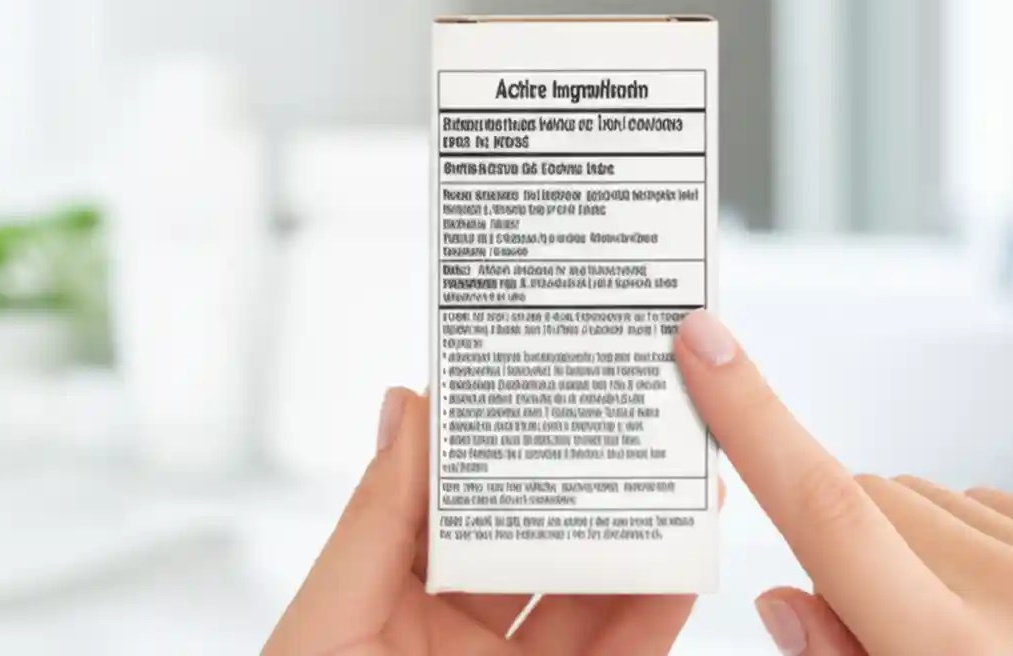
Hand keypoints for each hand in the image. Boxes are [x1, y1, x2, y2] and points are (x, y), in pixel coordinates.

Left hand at [262, 387, 697, 654]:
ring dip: (637, 540)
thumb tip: (410, 407)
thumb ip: (378, 520)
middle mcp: (457, 636)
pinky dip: (656, 614)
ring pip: (590, 599)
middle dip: (587, 483)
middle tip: (636, 418)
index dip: (500, 440)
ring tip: (680, 477)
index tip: (546, 382)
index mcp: (391, 598)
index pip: (456, 499)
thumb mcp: (331, 624)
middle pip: (536, 543)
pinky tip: (681, 568)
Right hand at [674, 310, 1012, 655]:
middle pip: (867, 499)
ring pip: (927, 498)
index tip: (709, 348)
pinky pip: (992, 506)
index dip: (753, 420)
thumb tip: (785, 597)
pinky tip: (996, 609)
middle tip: (873, 622)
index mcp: (953, 655)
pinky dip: (972, 545)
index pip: (824, 510)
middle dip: (845, 542)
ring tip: (952, 627)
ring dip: (912, 545)